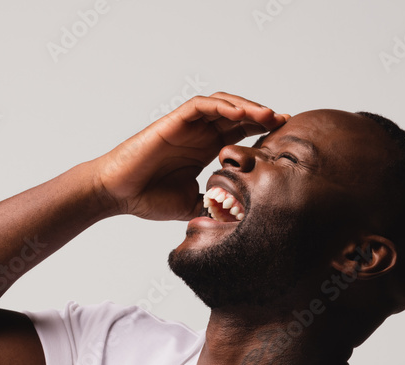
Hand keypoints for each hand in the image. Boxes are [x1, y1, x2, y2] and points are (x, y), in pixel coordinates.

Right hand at [92, 92, 290, 220]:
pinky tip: (241, 114)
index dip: (263, 133)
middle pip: (237, 115)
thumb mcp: (192, 206)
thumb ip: (214, 206)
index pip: (240, 134)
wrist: (118, 194)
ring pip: (223, 105)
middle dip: (263, 116)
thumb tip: (239, 220)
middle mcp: (199, 134)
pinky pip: (201, 105)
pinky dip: (222, 105)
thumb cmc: (148, 198)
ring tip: (269, 116)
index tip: (285, 139)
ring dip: (247, 107)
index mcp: (205, 149)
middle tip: (286, 122)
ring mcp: (186, 126)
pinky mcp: (173, 121)